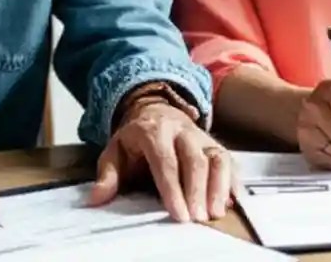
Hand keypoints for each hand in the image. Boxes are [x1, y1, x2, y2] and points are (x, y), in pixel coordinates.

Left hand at [89, 101, 233, 222]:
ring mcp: (201, 136)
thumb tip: (97, 198)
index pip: (166, 161)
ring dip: (220, 186)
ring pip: (217, 157)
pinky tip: (233, 200)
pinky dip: (233, 180)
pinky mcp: (215, 143)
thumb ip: (108, 174)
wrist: (155, 111)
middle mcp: (182, 130)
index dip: (173, 189)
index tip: (178, 213)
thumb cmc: (135, 138)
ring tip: (216, 212)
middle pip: (195, 159)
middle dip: (198, 191)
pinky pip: (229, 160)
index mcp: (154, 130)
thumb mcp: (115, 150)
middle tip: (198, 218)